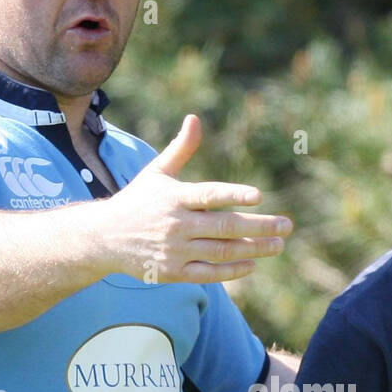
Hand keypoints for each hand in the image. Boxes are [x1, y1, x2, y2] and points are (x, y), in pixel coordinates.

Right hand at [95, 114, 290, 282]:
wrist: (104, 238)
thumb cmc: (137, 201)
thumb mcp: (156, 173)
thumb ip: (181, 149)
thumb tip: (195, 118)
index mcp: (175, 197)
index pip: (209, 195)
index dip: (234, 195)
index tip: (258, 196)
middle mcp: (177, 224)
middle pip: (224, 226)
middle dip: (259, 227)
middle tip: (287, 226)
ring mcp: (176, 250)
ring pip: (222, 251)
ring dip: (254, 249)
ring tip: (277, 245)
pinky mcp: (174, 272)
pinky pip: (208, 273)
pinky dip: (232, 270)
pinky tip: (252, 264)